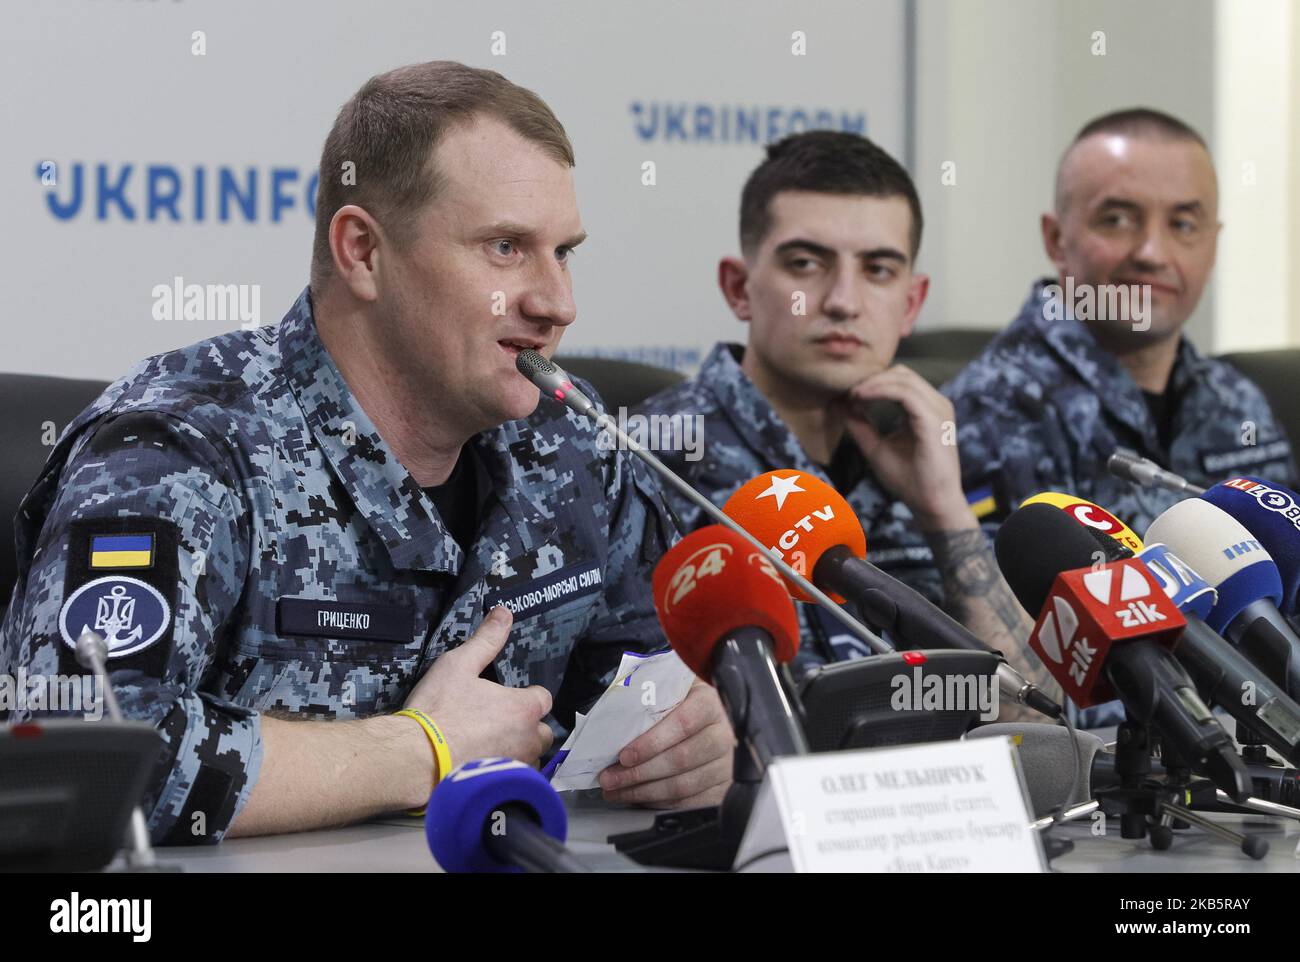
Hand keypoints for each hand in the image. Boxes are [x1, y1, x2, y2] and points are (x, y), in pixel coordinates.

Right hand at [404, 605, 553, 771]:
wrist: (416, 758)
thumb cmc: (438, 709)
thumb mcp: (458, 665)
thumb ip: (486, 640)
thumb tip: (504, 612)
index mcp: (524, 708)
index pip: (542, 698)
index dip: (525, 698)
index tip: (503, 700)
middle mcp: (530, 739)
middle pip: (542, 731)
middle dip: (527, 727)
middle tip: (495, 724)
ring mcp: (518, 766)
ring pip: (531, 757)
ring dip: (518, 751)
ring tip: (488, 746)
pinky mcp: (503, 787)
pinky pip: (515, 779)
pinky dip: (505, 773)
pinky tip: (483, 767)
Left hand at [598, 680, 734, 808]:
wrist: (707, 721)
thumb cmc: (682, 705)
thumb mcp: (670, 689)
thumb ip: (650, 697)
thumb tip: (616, 717)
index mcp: (709, 703)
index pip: (681, 724)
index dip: (651, 743)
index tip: (624, 755)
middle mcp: (722, 734)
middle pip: (680, 759)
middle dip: (638, 773)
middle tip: (609, 778)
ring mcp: (726, 764)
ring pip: (683, 786)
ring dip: (643, 791)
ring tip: (616, 790)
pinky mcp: (724, 787)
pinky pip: (689, 803)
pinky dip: (659, 804)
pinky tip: (638, 797)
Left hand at [837, 364, 972, 530]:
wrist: (931, 504)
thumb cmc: (910, 480)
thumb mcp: (876, 447)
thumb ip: (859, 425)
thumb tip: (836, 404)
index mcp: (927, 409)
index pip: (899, 380)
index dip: (871, 382)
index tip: (846, 395)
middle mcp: (936, 404)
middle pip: (901, 373)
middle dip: (871, 379)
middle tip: (847, 393)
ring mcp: (939, 409)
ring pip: (903, 378)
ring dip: (873, 384)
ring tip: (851, 396)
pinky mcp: (934, 419)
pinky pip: (905, 393)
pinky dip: (880, 391)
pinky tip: (861, 399)